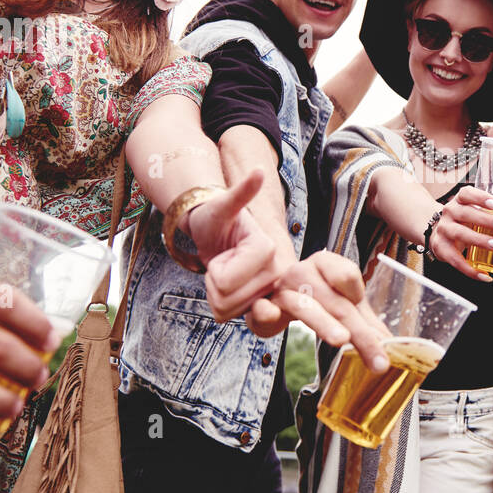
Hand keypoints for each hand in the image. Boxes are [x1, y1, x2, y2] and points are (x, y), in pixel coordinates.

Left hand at [183, 171, 279, 319]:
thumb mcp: (221, 206)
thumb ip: (241, 192)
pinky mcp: (269, 305)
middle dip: (214, 283)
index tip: (223, 253)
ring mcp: (274, 291)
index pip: (225, 281)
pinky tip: (233, 291)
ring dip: (217, 294)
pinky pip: (238, 320)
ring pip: (228, 312)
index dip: (214, 270)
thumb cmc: (216, 218)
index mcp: (268, 249)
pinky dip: (226, 307)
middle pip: (226, 300)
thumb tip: (259, 172)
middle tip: (222, 262)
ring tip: (226, 272)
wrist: (221, 235)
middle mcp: (279, 272)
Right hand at [244, 252, 391, 372]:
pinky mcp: (260, 306)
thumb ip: (363, 320)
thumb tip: (388, 342)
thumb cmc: (309, 293)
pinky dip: (266, 312)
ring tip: (342, 339)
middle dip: (360, 333)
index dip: (358, 296)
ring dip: (325, 322)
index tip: (368, 323)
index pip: (348, 276)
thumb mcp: (340, 302)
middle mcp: (303, 272)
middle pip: (336, 302)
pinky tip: (271, 316)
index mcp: (326, 264)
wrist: (266, 286)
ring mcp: (281, 289)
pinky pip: (262, 308)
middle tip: (379, 358)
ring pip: (305, 306)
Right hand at [427, 186, 492, 281]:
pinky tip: (485, 275)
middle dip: (487, 220)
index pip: (467, 193)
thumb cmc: (465, 219)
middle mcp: (450, 213)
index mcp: (460, 200)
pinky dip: (471, 270)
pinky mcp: (441, 250)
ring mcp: (444, 231)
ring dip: (481, 241)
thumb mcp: (478, 211)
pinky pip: (456, 261)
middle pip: (466, 213)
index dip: (481, 197)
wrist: (434, 230)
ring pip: (461, 235)